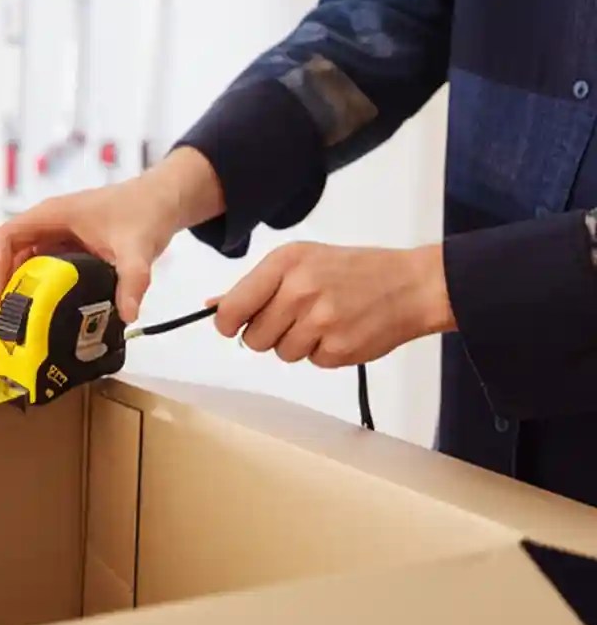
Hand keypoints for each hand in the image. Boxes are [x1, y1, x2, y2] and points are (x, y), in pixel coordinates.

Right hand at [0, 146, 224, 323]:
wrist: (163, 201)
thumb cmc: (145, 210)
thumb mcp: (139, 246)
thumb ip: (133, 279)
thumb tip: (127, 314)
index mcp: (52, 215)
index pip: (5, 238)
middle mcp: (46, 226)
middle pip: (7, 258)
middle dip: (1, 292)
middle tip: (0, 327)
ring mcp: (55, 240)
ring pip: (22, 269)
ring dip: (16, 297)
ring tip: (15, 329)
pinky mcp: (66, 254)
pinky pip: (41, 275)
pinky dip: (36, 297)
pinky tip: (41, 320)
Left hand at [212, 242, 456, 367]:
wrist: (412, 285)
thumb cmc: (353, 271)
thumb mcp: (302, 261)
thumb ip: (256, 285)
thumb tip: (213, 306)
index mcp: (285, 263)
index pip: (233, 308)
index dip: (228, 323)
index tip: (233, 326)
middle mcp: (300, 290)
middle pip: (254, 338)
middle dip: (268, 334)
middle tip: (294, 319)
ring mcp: (320, 321)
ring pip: (281, 353)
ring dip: (297, 344)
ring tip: (322, 322)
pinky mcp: (339, 348)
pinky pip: (311, 362)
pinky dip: (322, 353)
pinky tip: (340, 331)